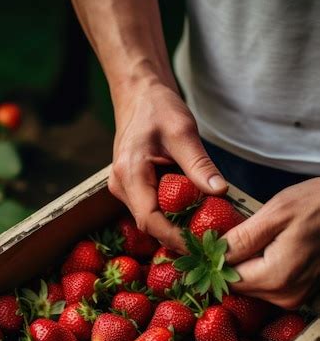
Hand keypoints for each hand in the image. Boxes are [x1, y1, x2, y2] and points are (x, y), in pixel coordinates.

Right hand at [109, 81, 226, 251]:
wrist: (138, 95)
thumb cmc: (157, 107)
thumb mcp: (183, 132)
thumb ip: (200, 165)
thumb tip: (220, 192)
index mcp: (130, 173)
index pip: (150, 219)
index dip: (174, 237)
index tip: (200, 246)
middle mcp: (121, 186)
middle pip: (150, 224)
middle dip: (178, 236)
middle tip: (209, 241)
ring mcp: (124, 189)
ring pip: (150, 219)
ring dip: (175, 227)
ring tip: (205, 230)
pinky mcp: (131, 189)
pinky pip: (151, 210)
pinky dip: (171, 216)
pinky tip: (192, 215)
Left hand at [225, 178, 319, 308]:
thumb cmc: (316, 204)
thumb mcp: (275, 213)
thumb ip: (242, 238)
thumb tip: (213, 255)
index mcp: (276, 278)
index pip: (227, 279)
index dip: (213, 262)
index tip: (205, 246)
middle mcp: (285, 296)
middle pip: (239, 286)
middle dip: (228, 264)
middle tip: (226, 239)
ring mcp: (294, 297)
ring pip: (251, 286)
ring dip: (244, 266)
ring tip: (251, 241)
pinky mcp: (299, 293)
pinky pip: (267, 285)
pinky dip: (259, 269)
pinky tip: (263, 250)